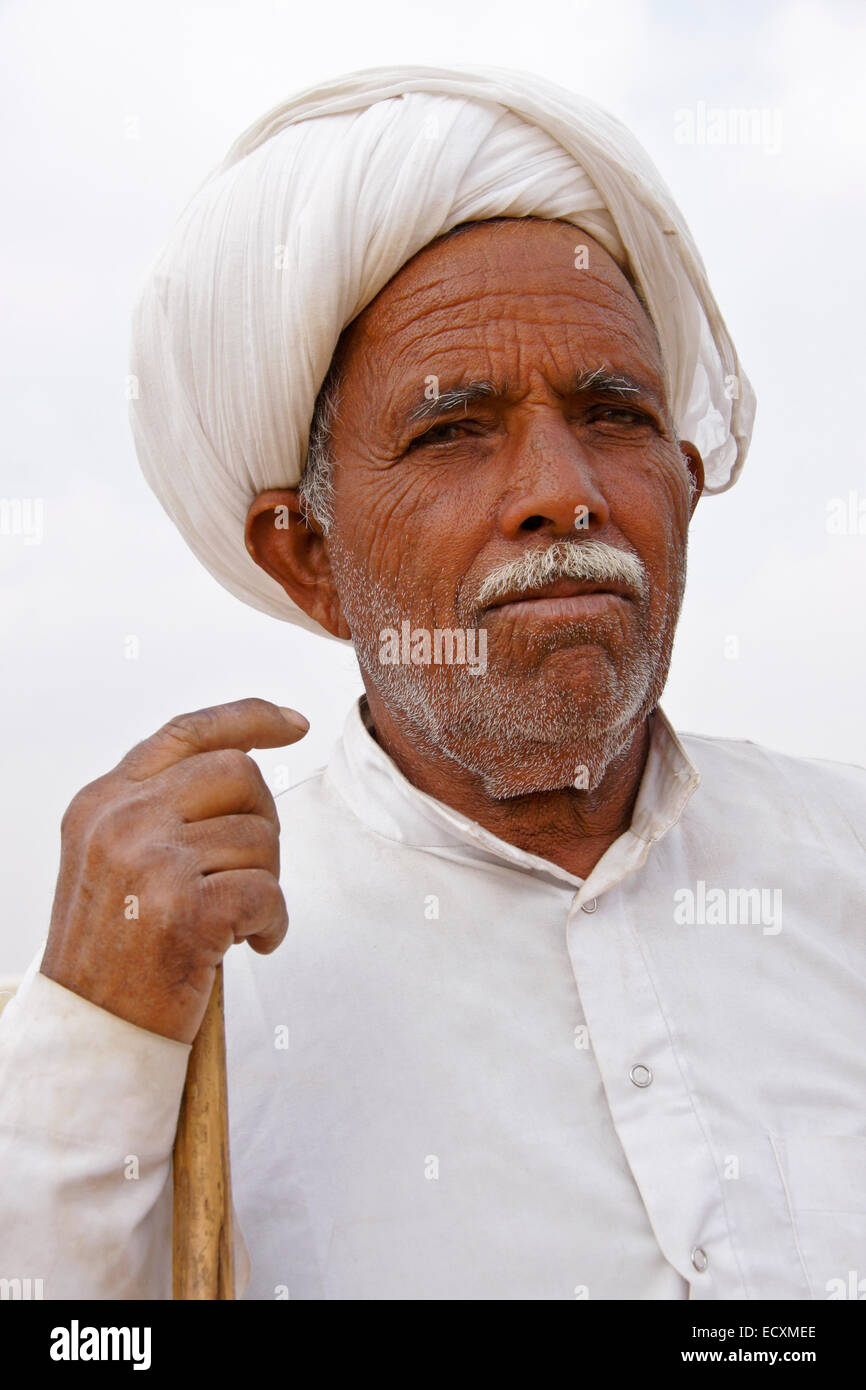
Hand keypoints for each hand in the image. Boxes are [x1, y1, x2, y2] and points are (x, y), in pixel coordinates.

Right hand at [40, 698, 307, 1042]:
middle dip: (264, 822)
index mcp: (102, 801)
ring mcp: (150, 862)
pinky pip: (269, 892)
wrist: (91, 1032)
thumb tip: (243, 763)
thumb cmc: (116, 949)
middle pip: (238, 775)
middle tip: (249, 871)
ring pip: (260, 837)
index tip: (295, 724)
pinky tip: (249, 945)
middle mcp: (121, 821)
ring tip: (232, 920)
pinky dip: (274, 923)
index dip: (249, 718)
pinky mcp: (183, 911)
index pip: (187, 732)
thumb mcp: (115, 858)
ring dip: (265, 882)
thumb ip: (161, 807)